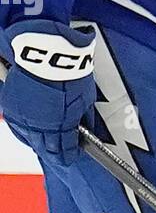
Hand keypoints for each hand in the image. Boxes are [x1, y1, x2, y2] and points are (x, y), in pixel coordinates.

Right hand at [1, 20, 95, 164]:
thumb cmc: (69, 73)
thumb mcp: (86, 98)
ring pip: (31, 140)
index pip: (65, 150)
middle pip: (47, 149)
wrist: (46, 55)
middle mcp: (41, 126)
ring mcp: (25, 118)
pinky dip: (26, 132)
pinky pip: (19, 127)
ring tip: (47, 146)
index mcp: (62, 126)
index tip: (71, 157)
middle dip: (55, 154)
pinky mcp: (12, 108)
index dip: (69, 156)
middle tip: (60, 156)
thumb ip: (84, 118)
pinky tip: (32, 132)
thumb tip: (85, 128)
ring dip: (40, 144)